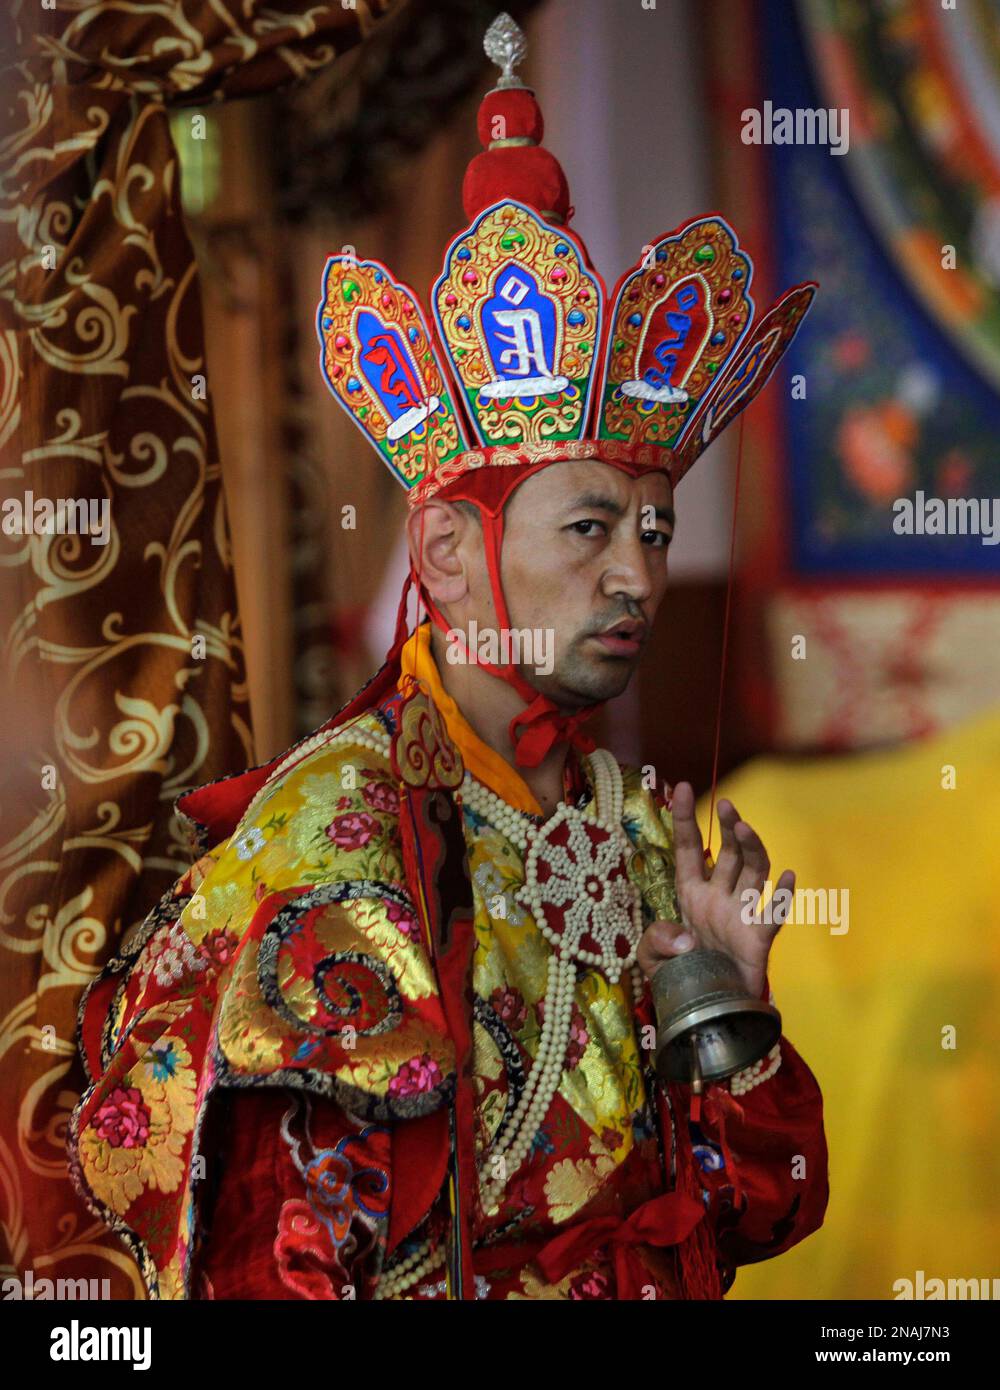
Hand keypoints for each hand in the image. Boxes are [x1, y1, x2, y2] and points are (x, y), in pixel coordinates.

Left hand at [635, 783, 793, 998]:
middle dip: (728, 826)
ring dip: (750, 848)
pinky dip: (784, 898)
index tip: (682, 787)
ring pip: (752, 872)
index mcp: (691, 895)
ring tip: (743, 827)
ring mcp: (741, 916)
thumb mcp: (652, 959)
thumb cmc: (683, 979)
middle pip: (728, 853)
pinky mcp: (758, 941)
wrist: (708, 1012)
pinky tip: (790, 879)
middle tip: (725, 804)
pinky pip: (773, 916)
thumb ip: (657, 942)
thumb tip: (686, 938)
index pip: (690, 849)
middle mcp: (719, 898)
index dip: (687, 818)